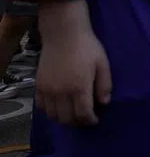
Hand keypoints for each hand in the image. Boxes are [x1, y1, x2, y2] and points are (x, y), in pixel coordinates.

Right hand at [36, 3, 111, 126]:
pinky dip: (50, 111)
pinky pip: (41, 107)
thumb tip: (104, 103)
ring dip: (64, 118)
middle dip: (78, 122)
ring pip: (53, 115)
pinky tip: (59, 106)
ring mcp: (47, 90)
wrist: (64, 34)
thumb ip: (104, 85)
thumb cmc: (87, 47)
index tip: (96, 120)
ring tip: (73, 113)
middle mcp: (61, 92)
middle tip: (85, 118)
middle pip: (67, 119)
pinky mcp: (38, 86)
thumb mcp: (103, 64)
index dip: (90, 121)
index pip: (83, 114)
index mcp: (79, 87)